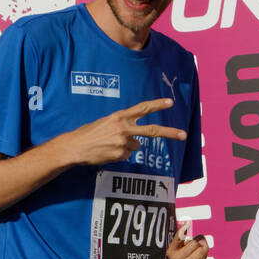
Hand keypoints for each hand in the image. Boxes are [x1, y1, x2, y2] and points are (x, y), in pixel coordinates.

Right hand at [62, 98, 185, 166]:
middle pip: (152, 130)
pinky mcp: (120, 154)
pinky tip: (107, 152)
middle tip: (184, 135)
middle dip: (170, 132)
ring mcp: (123, 142)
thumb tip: (137, 141)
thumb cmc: (89, 134)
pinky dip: (119, 154)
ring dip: (126, 146)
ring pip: (136, 145)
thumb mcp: (106, 123)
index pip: (142, 108)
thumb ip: (123, 126)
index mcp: (119, 116)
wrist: (75, 147)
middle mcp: (123, 128)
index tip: (170, 103)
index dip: (157, 105)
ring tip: (109, 145)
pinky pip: (126, 155)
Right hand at [168, 224, 208, 258]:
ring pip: (200, 247)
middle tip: (194, 250)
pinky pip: (204, 254)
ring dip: (202, 248)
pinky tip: (201, 258)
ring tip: (197, 255)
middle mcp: (176, 258)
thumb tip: (186, 222)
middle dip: (197, 243)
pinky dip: (205, 253)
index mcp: (171, 251)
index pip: (178, 238)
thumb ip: (182, 236)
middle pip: (194, 242)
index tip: (187, 222)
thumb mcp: (181, 248)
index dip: (183, 229)